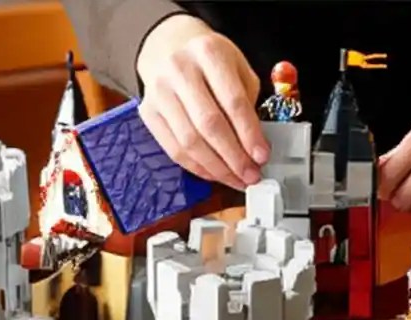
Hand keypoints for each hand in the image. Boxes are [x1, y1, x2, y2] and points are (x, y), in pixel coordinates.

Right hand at [136, 15, 268, 188]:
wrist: (170, 49)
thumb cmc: (211, 63)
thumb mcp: (238, 69)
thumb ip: (249, 104)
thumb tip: (256, 149)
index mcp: (209, 53)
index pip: (233, 102)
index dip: (249, 134)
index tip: (261, 156)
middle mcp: (180, 69)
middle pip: (209, 124)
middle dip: (233, 157)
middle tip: (250, 175)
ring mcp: (159, 91)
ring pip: (189, 141)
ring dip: (216, 168)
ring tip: (235, 179)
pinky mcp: (148, 112)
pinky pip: (173, 149)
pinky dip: (197, 167)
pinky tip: (214, 173)